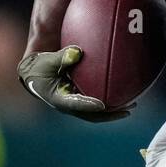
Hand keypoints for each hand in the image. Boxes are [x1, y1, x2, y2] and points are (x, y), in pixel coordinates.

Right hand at [17, 46, 132, 122]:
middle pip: (92, 115)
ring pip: (97, 112)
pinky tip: (125, 95)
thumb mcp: (46, 60)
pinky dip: (110, 102)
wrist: (33, 74)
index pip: (75, 105)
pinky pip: (97, 104)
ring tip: (132, 106)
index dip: (89, 106)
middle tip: (128, 109)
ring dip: (114, 110)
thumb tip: (77, 51)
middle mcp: (69, 106)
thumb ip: (62, 56)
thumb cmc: (39, 66)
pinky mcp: (80, 100)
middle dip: (110, 114)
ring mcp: (75, 104)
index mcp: (59, 99)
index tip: (102, 105)